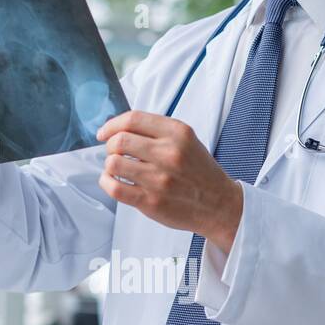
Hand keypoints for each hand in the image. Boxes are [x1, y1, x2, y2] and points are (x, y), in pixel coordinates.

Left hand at [95, 109, 243, 252]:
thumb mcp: (187, 141)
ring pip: (114, 163)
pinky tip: (112, 181)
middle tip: (114, 153)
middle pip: (119, 140)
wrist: (219, 205)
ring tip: (118, 169)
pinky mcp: (151, 201)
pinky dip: (107, 182)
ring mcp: (159, 179)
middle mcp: (169, 154)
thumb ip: (158, 132)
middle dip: (110, 146)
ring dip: (110, 165)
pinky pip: (115, 188)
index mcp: (178, 133)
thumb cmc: (199, 173)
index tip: (105, 132)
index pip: (133, 119)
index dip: (112, 124)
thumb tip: (119, 129)